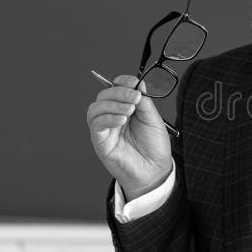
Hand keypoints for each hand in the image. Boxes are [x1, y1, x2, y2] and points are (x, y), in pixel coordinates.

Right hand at [86, 75, 172, 198]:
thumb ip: (144, 102)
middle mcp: (112, 116)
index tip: (135, 83)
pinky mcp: (100, 141)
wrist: (154, 169)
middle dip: (119, 92)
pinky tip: (122, 120)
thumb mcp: (153, 119)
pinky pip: (96, 125)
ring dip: (113, 105)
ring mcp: (105, 129)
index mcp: (125, 108)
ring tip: (130, 110)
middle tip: (135, 97)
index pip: (116, 88)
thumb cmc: (154, 146)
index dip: (123, 82)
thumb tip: (138, 84)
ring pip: (96, 108)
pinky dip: (108, 118)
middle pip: (104, 96)